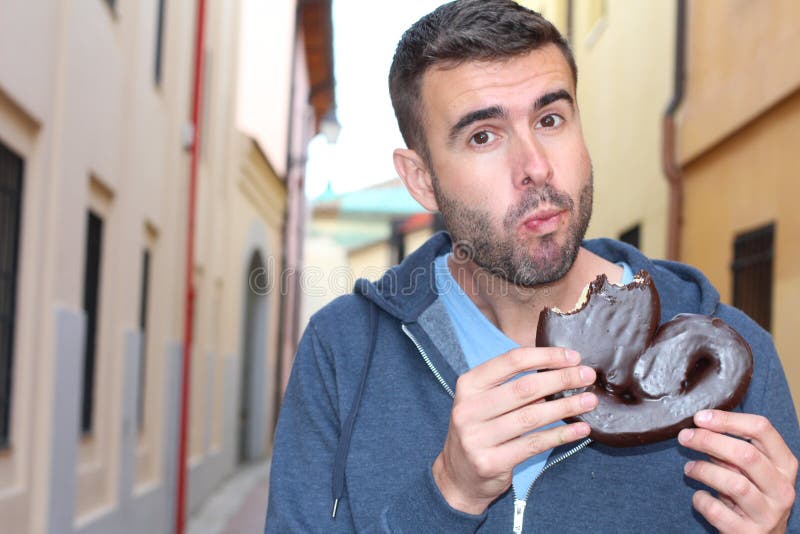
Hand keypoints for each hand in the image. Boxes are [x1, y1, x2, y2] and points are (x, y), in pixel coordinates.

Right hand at [432, 347, 597, 514]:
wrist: (458, 476)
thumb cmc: (480, 430)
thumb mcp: (485, 401)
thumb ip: (513, 386)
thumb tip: (560, 370)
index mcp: (468, 385)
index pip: (511, 361)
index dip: (545, 356)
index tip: (572, 357)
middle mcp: (468, 409)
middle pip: (524, 388)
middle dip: (561, 379)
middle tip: (587, 376)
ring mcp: (477, 437)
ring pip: (532, 416)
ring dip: (566, 407)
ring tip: (590, 400)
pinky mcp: (490, 462)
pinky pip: (534, 444)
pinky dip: (561, 435)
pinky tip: (581, 429)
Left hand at [679, 410, 797, 532]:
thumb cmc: (752, 496)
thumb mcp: (751, 471)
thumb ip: (734, 451)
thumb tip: (701, 426)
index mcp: (785, 465)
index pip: (762, 429)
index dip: (727, 419)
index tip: (700, 417)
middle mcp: (782, 489)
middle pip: (746, 455)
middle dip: (709, 441)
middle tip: (684, 437)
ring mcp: (769, 514)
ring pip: (734, 484)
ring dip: (704, 470)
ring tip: (689, 468)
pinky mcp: (749, 533)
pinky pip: (718, 511)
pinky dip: (701, 500)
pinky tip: (698, 495)